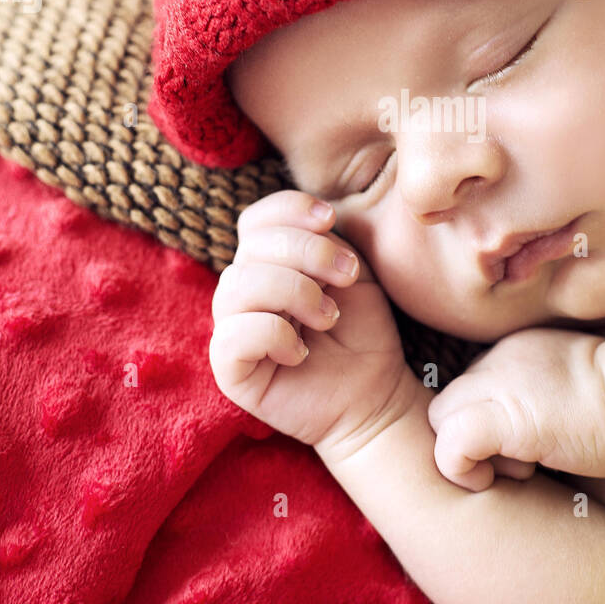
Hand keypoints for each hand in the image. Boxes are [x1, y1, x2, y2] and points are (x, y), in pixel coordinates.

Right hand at [209, 189, 410, 453]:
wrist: (375, 393)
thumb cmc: (361, 331)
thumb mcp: (349, 272)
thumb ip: (323, 242)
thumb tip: (312, 222)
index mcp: (267, 264)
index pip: (255, 221)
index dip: (289, 210)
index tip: (331, 219)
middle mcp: (243, 292)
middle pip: (252, 247)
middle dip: (308, 253)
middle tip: (346, 277)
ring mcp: (232, 330)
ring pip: (239, 286)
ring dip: (295, 293)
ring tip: (329, 316)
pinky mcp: (229, 370)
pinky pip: (233, 336)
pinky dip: (274, 336)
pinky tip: (302, 352)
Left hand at [427, 327, 604, 489]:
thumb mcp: (574, 383)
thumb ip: (540, 390)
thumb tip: (531, 424)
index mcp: (515, 351)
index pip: (472, 386)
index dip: (489, 420)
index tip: (528, 444)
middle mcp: (496, 359)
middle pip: (450, 400)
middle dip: (472, 435)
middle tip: (523, 461)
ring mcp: (494, 385)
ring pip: (440, 418)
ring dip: (468, 450)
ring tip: (521, 468)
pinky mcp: (499, 418)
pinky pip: (449, 444)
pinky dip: (462, 469)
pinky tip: (506, 477)